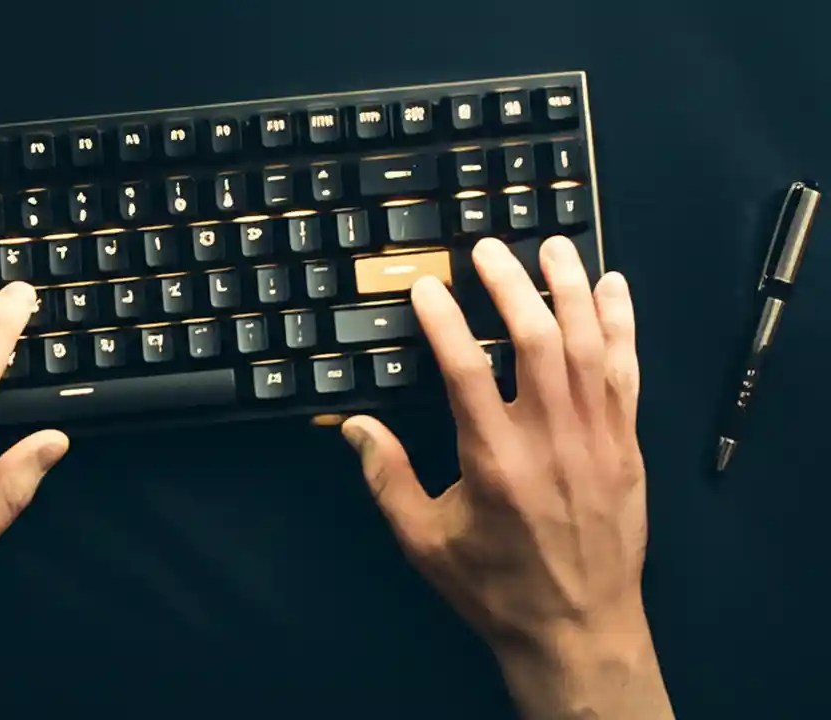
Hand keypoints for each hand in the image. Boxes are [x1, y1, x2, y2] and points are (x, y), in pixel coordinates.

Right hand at [343, 236, 672, 718]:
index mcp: (495, 460)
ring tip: (552, 245)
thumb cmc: (496, 588)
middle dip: (511, 284)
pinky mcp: (627, 444)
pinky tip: (613, 288)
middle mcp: (550, 438)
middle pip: (536, 339)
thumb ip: (387, 479)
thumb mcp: (426, 541)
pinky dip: (621, 325)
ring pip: (588, 344)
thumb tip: (354, 425)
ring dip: (570, 288)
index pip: (467, 368)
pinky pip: (626, 371)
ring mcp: (597, 437)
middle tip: (488, 248)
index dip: (445, 320)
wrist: (580, 630)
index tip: (427, 286)